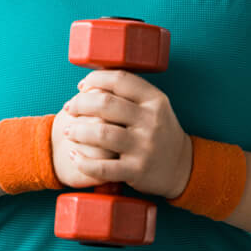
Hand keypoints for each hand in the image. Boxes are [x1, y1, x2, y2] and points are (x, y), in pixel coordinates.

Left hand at [54, 70, 193, 198]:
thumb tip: (89, 81)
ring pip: (101, 133)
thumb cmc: (158, 130)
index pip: (120, 79)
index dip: (95, 79)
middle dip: (80, 104)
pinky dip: (82, 161)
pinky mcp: (136, 171)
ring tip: (68, 131)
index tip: (81, 86)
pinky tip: (74, 155)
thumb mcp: (154, 106)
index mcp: (155, 100)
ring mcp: (144, 147)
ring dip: (77, 130)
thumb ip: (129, 92)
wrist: (181, 167)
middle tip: (69, 108)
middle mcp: (151, 122)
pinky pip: (102, 167)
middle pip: (105, 104)